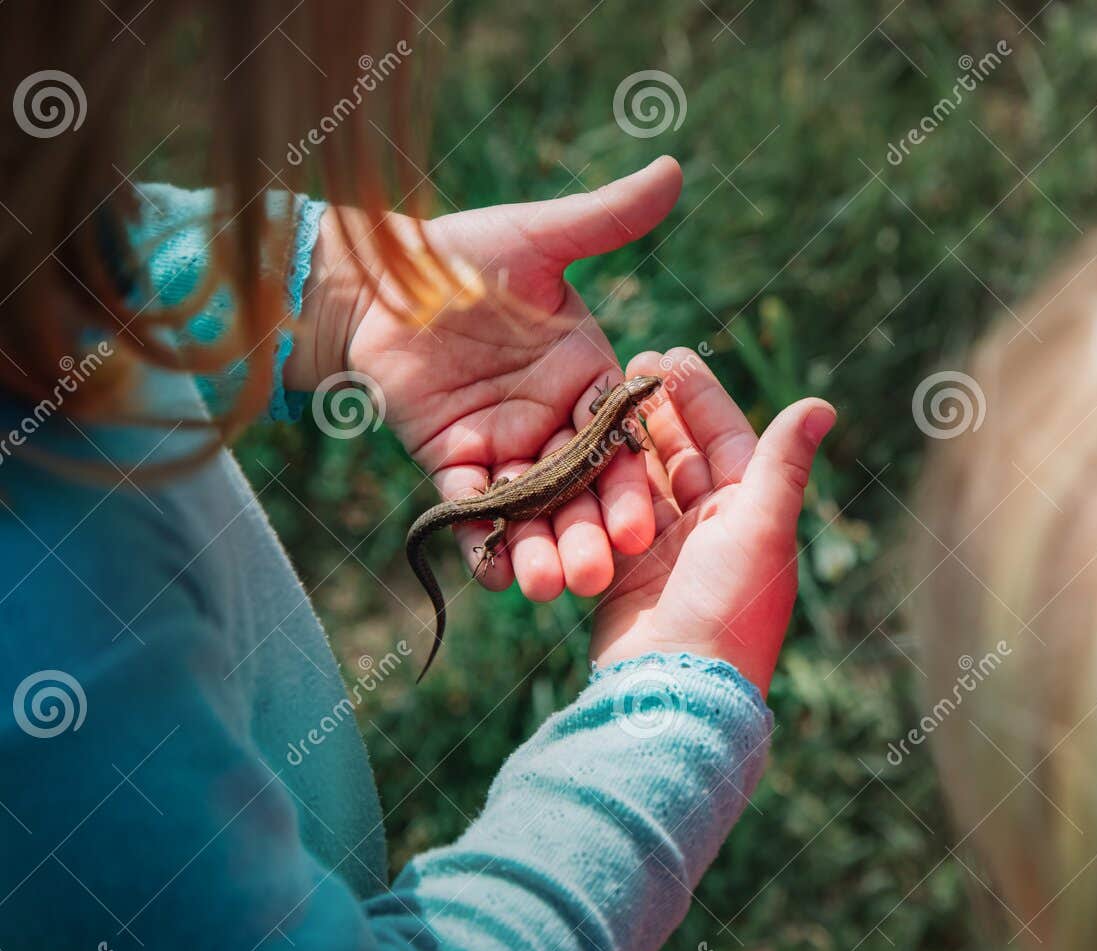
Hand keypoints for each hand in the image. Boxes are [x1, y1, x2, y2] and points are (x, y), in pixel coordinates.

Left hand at [294, 158, 682, 599]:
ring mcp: (507, 444)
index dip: (628, 483)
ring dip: (544, 546)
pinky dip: (486, 543)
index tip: (640, 523)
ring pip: (534, 507)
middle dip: (590, 531)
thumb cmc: (461, 251)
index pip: (619, 440)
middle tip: (598, 571)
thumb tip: (674, 168)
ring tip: (550, 587)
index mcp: (588, 377)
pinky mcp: (454, 460)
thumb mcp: (538, 238)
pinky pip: (474, 510)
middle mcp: (555, 419)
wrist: (373, 276)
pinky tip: (499, 577)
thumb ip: (605, 219)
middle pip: (581, 486)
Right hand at [589, 349, 833, 695]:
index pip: (724, 439)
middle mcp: (711, 530)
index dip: (698, 398)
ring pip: (640, 482)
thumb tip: (823, 403)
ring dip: (619, 443)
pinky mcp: (624, 573)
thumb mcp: (760, 529)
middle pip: (679, 455)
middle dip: (653, 412)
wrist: (675, 689)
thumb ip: (782, 463)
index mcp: (751, 515)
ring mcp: (666, 552)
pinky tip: (571, 452)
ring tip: (591, 403)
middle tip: (624, 367)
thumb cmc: (729, 609)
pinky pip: (605, 518)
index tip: (668, 357)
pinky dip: (592, 488)